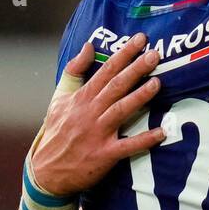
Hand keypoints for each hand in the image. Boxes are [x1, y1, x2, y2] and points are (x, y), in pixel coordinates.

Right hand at [30, 35, 164, 197]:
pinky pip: (128, 146)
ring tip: (158, 83)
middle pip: (116, 86)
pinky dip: (144, 140)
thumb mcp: (59, 97)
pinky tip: (161, 132)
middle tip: (155, 55)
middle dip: (136, 69)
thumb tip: (89, 46)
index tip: (140, 40)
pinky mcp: (104, 155)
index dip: (123, 54)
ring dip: (140, 97)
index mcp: (81, 98)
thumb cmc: (57, 131)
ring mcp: (97, 134)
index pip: (105, 71)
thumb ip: (74, 70)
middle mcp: (90, 113)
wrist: (47, 169)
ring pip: (121, 111)